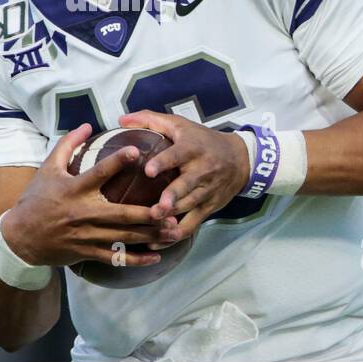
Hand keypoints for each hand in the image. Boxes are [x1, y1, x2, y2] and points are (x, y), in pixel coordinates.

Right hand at [0, 124, 181, 267]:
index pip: (99, 172)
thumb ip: (67, 145)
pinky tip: (156, 255)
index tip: (137, 151)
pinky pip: (116, 258)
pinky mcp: (88, 253)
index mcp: (74, 190)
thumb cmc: (36, 199)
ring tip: (174, 230)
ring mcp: (87, 236)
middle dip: (148, 213)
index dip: (118, 161)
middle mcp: (83, 213)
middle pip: (121, 214)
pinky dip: (137, 259)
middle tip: (170, 207)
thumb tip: (87, 124)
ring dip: (151, 235)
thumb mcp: (47, 168)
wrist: (20, 238)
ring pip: (124, 238)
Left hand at [118, 111, 251, 242]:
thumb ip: (151, 120)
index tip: (149, 171)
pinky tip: (157, 241)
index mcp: (191, 149)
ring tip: (151, 228)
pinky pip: (192, 225)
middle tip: (155, 209)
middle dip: (171, 199)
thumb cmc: (203, 140)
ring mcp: (205, 192)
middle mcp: (200, 171)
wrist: (240, 160)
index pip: (177, 155)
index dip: (163, 163)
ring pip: (188, 207)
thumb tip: (121, 120)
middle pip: (186, 187)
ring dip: (170, 219)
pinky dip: (176, 234)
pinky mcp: (208, 209)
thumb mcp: (181, 125)